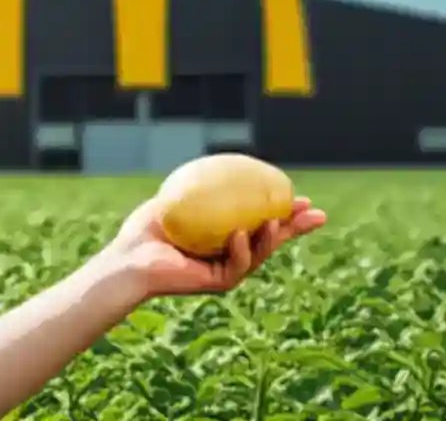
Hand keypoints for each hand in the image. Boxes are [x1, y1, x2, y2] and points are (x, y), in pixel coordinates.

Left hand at [106, 195, 327, 298]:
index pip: (260, 220)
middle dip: (295, 228)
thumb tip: (225, 162)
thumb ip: (201, 185)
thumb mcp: (177, 198)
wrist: (128, 258)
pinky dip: (241, 250)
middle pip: (270, 240)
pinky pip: (236, 266)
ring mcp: (225, 269)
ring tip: (277, 222)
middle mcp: (229, 253)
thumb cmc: (146, 228)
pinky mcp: (216, 282)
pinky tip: (242, 234)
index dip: (283, 211)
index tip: (301, 197)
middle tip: (317, 215)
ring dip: (272, 239)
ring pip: (259, 255)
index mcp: (224, 234)